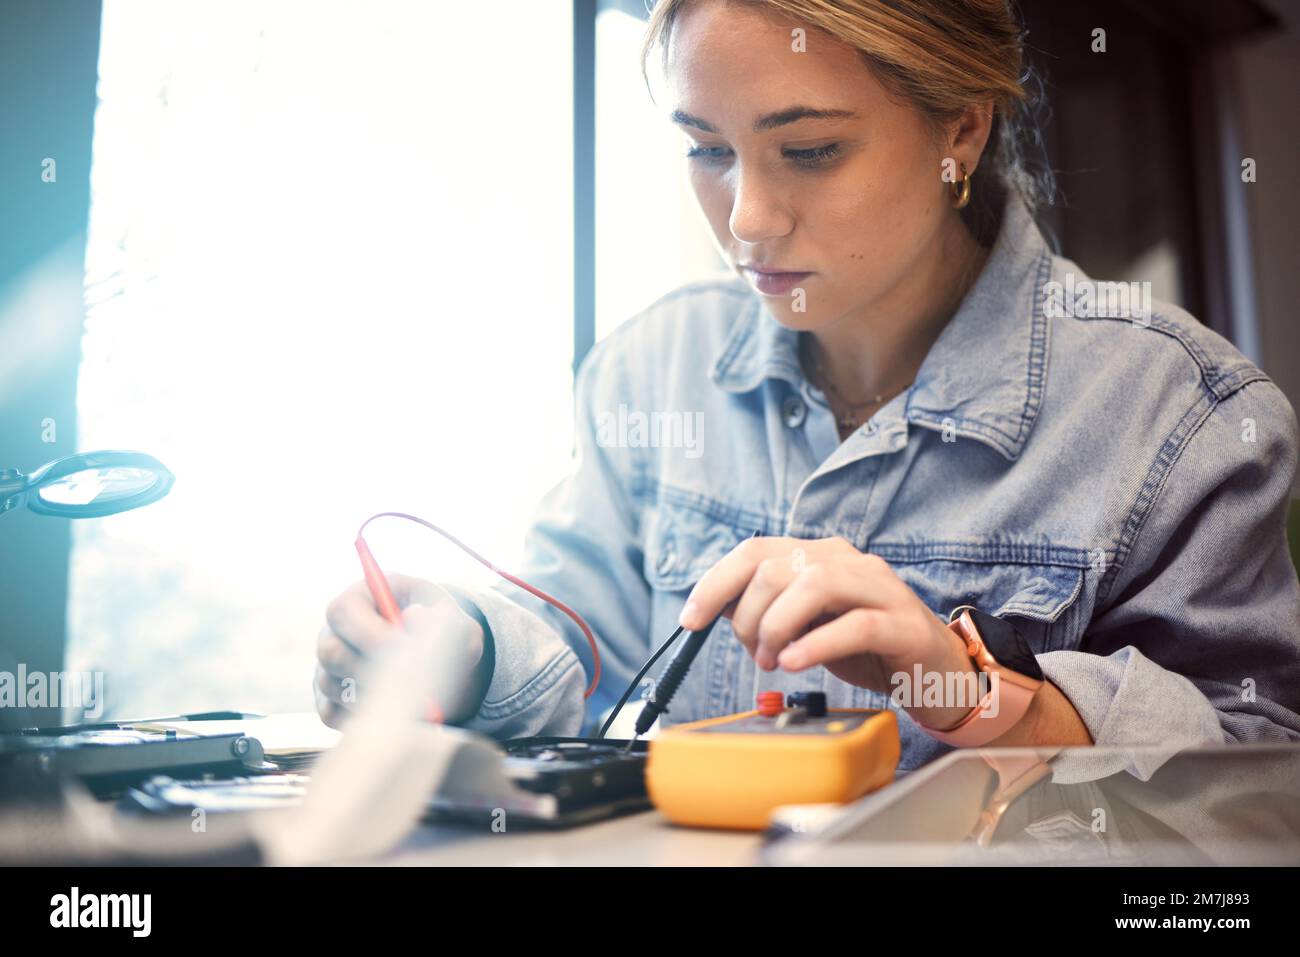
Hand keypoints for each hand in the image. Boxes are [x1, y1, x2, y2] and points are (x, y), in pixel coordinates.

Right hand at [314, 573, 490, 728]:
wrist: (440, 660)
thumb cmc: (445, 633)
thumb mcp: (456, 623)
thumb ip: (444, 620)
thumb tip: (415, 617)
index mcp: (365, 597)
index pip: (344, 610)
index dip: (368, 633)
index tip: (401, 650)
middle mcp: (338, 629)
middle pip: (330, 651)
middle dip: (368, 671)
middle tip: (405, 683)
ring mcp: (329, 664)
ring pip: (331, 685)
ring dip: (369, 696)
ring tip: (406, 697)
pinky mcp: (329, 696)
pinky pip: (332, 713)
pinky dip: (361, 718)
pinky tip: (391, 713)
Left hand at [676, 535, 979, 730]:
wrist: (938, 672)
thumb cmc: (867, 647)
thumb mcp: (809, 625)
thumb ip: (771, 611)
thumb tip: (720, 614)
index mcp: (820, 555)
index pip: (754, 551)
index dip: (714, 584)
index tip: (690, 620)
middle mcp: (849, 561)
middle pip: (777, 568)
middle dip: (748, 616)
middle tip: (754, 654)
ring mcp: (881, 588)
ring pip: (815, 584)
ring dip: (778, 626)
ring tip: (773, 659)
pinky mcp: (904, 624)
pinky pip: (855, 625)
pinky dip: (816, 644)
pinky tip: (795, 662)